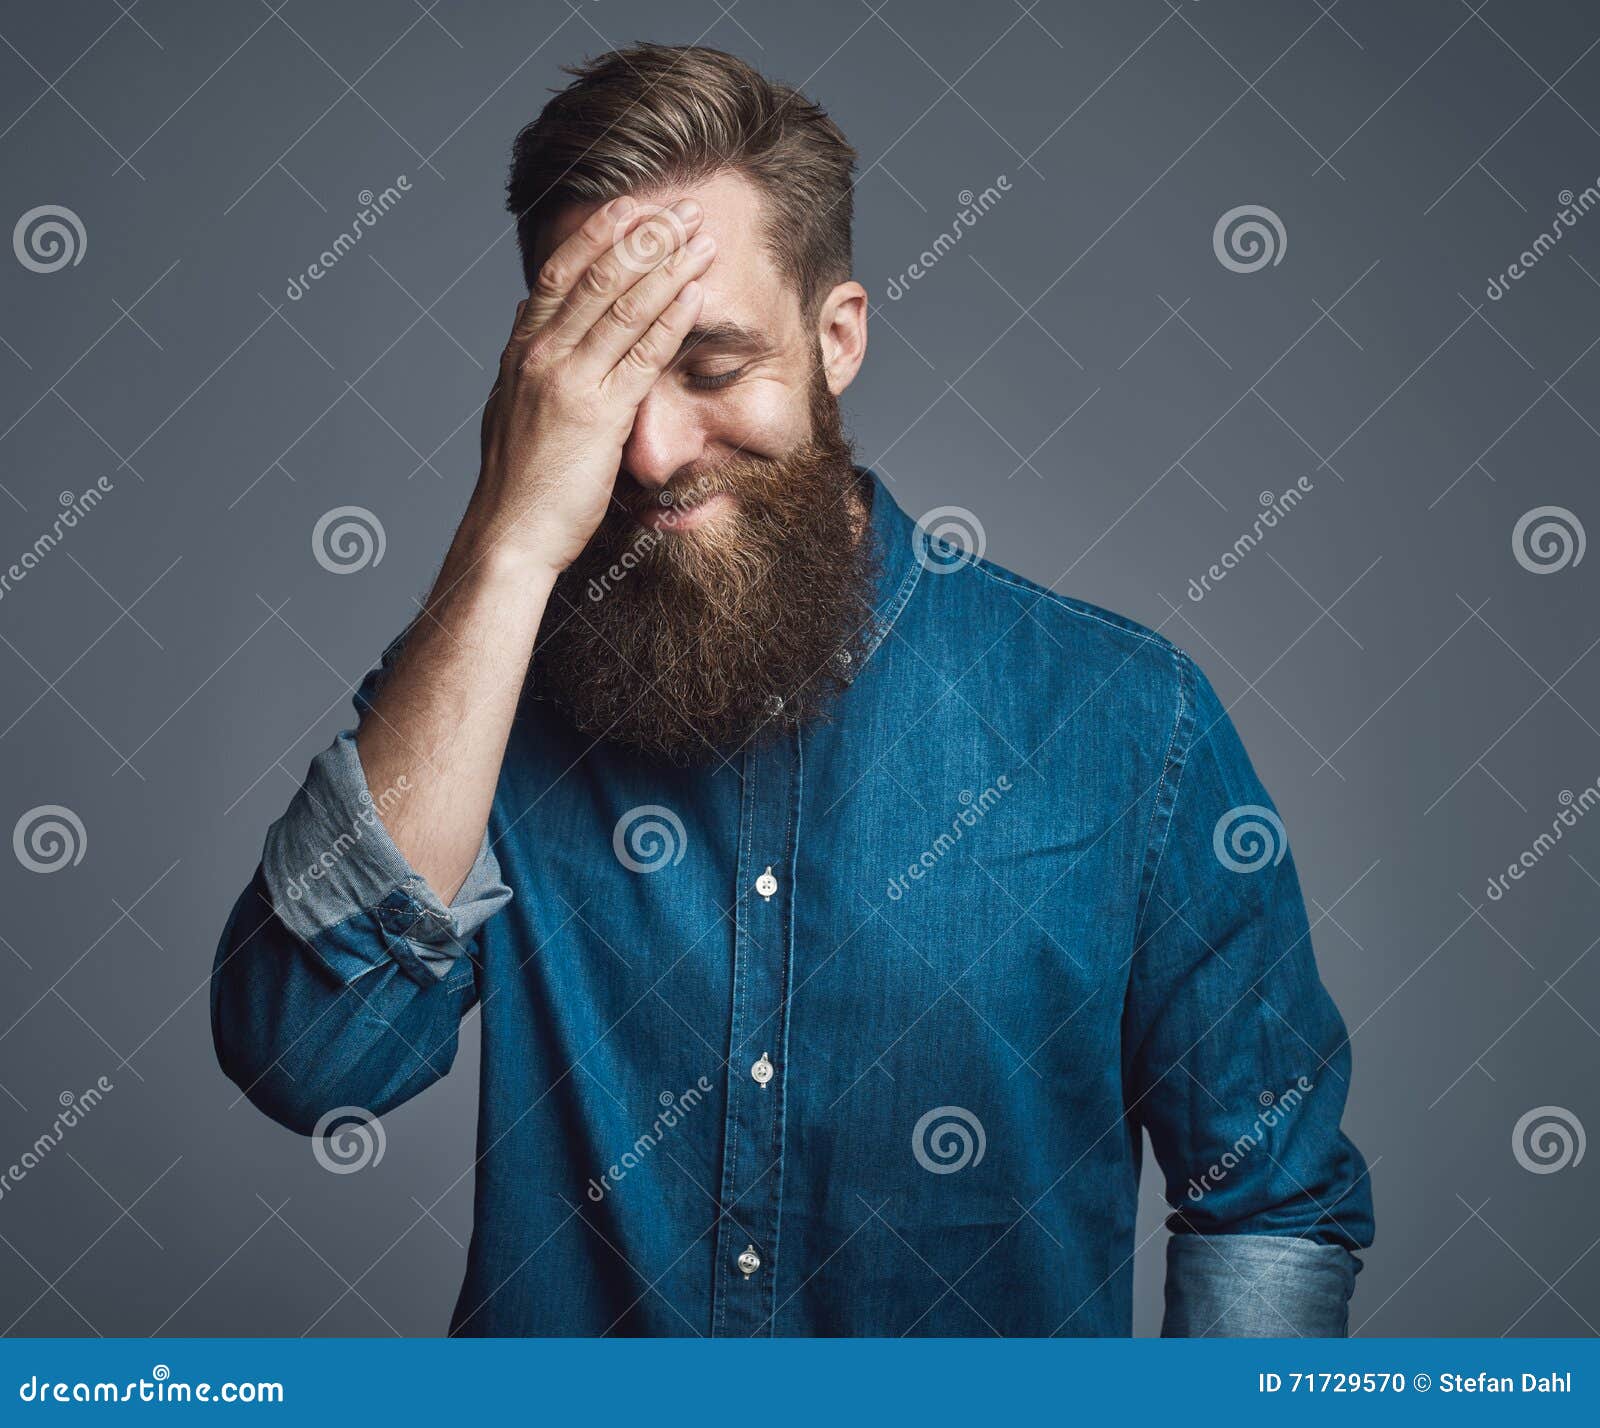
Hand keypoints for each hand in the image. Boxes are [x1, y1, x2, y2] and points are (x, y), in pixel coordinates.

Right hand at [465, 195, 713, 573]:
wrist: (510, 533)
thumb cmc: (519, 481)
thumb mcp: (510, 407)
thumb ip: (523, 359)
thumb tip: (524, 314)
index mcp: (522, 352)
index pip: (559, 274)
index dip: (596, 234)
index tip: (630, 205)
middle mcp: (541, 356)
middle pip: (595, 277)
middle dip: (642, 236)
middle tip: (680, 206)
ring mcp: (568, 381)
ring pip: (621, 306)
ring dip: (666, 265)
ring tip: (699, 235)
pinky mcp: (597, 414)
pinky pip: (641, 354)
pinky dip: (670, 318)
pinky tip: (695, 292)